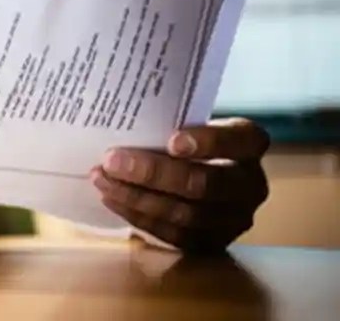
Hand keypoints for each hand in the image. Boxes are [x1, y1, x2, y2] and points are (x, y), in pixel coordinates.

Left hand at [92, 117, 270, 252]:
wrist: (191, 166)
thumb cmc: (182, 133)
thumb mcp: (183, 117)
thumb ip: (166, 115)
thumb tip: (119, 110)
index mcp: (249, 144)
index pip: (240, 140)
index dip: (209, 142)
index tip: (171, 141)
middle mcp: (250, 184)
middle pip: (207, 184)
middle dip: (154, 174)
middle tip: (112, 161)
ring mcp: (234, 218)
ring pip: (187, 215)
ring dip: (138, 198)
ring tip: (102, 180)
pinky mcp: (212, 242)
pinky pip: (175, 235)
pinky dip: (139, 216)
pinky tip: (113, 199)